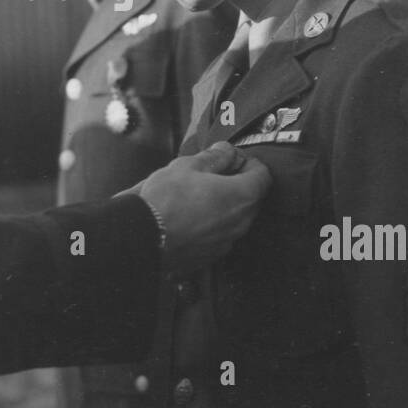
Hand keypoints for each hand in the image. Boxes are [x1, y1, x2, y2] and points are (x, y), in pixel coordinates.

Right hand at [136, 143, 271, 270]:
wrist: (143, 237)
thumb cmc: (165, 200)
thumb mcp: (188, 166)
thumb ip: (214, 156)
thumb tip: (226, 151)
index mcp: (241, 196)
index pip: (263, 176)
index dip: (250, 163)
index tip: (234, 158)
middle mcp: (240, 223)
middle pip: (252, 198)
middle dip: (239, 183)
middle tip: (216, 173)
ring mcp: (226, 242)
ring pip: (237, 218)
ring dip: (226, 204)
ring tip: (201, 194)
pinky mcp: (211, 256)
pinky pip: (221, 234)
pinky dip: (213, 223)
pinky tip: (192, 215)